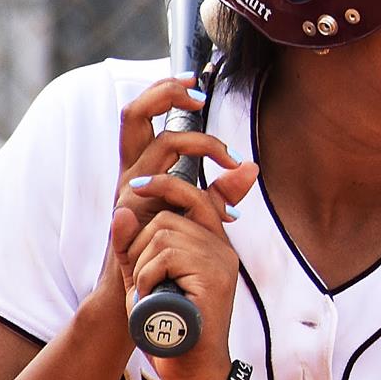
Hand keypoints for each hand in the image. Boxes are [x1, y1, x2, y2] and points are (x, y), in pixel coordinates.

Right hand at [88, 74, 259, 334]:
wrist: (140, 294)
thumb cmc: (168, 250)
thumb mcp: (197, 214)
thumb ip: (223, 192)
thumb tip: (253, 168)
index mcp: (145, 165)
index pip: (147, 114)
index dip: (166, 92)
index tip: (197, 85)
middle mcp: (132, 171)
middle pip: (133, 115)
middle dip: (164, 95)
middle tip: (199, 93)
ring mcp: (127, 192)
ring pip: (152, 147)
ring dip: (191, 141)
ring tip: (225, 155)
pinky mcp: (127, 216)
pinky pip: (147, 188)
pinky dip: (174, 180)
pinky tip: (208, 181)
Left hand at [123, 173, 249, 379]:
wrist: (191, 369)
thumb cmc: (167, 328)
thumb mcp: (144, 278)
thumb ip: (134, 245)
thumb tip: (123, 207)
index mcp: (212, 245)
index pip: (196, 195)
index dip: (166, 184)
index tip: (138, 188)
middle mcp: (222, 248)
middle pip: (168, 217)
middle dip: (140, 244)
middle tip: (141, 279)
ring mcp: (222, 262)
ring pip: (164, 235)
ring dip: (142, 265)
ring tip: (149, 292)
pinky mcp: (215, 278)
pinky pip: (167, 256)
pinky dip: (147, 276)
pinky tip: (152, 297)